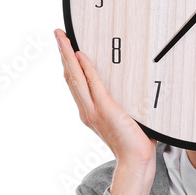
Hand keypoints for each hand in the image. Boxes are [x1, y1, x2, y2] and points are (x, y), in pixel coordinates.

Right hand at [55, 28, 156, 194]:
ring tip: (63, 37)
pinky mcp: (105, 109)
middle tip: (58, 33)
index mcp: (90, 112)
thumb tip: (138, 87)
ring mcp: (93, 110)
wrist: (136, 161)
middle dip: (63, 52)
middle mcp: (87, 110)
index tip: (66, 46)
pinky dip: (86, 68)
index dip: (69, 63)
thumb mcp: (128, 117)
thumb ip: (126, 102)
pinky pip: (93, 84)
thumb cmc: (137, 142)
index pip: (76, 83)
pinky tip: (82, 54)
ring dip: (68, 55)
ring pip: (76, 77)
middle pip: (70, 75)